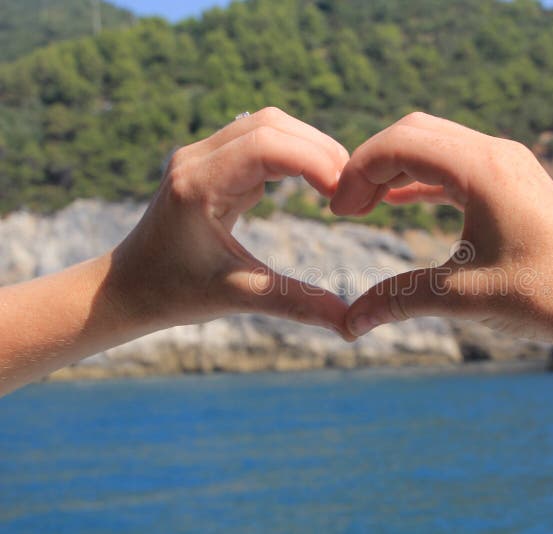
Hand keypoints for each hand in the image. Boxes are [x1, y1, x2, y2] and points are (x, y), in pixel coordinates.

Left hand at [109, 107, 351, 336]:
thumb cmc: (173, 293)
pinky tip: (314, 182)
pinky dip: (293, 153)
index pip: (266, 146)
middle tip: (350, 191)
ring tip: (337, 186)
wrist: (126, 288)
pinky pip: (260, 138)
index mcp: (197, 185)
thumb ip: (296, 303)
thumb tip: (351, 326)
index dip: (313, 161)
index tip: (343, 197)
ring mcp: (202, 155)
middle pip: (272, 124)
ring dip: (308, 147)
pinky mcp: (211, 161)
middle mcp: (196, 158)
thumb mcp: (237, 297)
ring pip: (268, 124)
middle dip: (318, 150)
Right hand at [331, 112, 552, 344]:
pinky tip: (400, 200)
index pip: (400, 145)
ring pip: (436, 143)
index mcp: (482, 170)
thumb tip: (349, 323)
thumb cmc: (542, 297)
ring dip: (397, 168)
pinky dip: (423, 177)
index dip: (358, 172)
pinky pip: (456, 162)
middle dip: (373, 164)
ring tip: (365, 206)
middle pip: (414, 132)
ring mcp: (509, 163)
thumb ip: (400, 300)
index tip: (338, 212)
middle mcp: (497, 153)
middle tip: (347, 208)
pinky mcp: (515, 179)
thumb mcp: (463, 297)